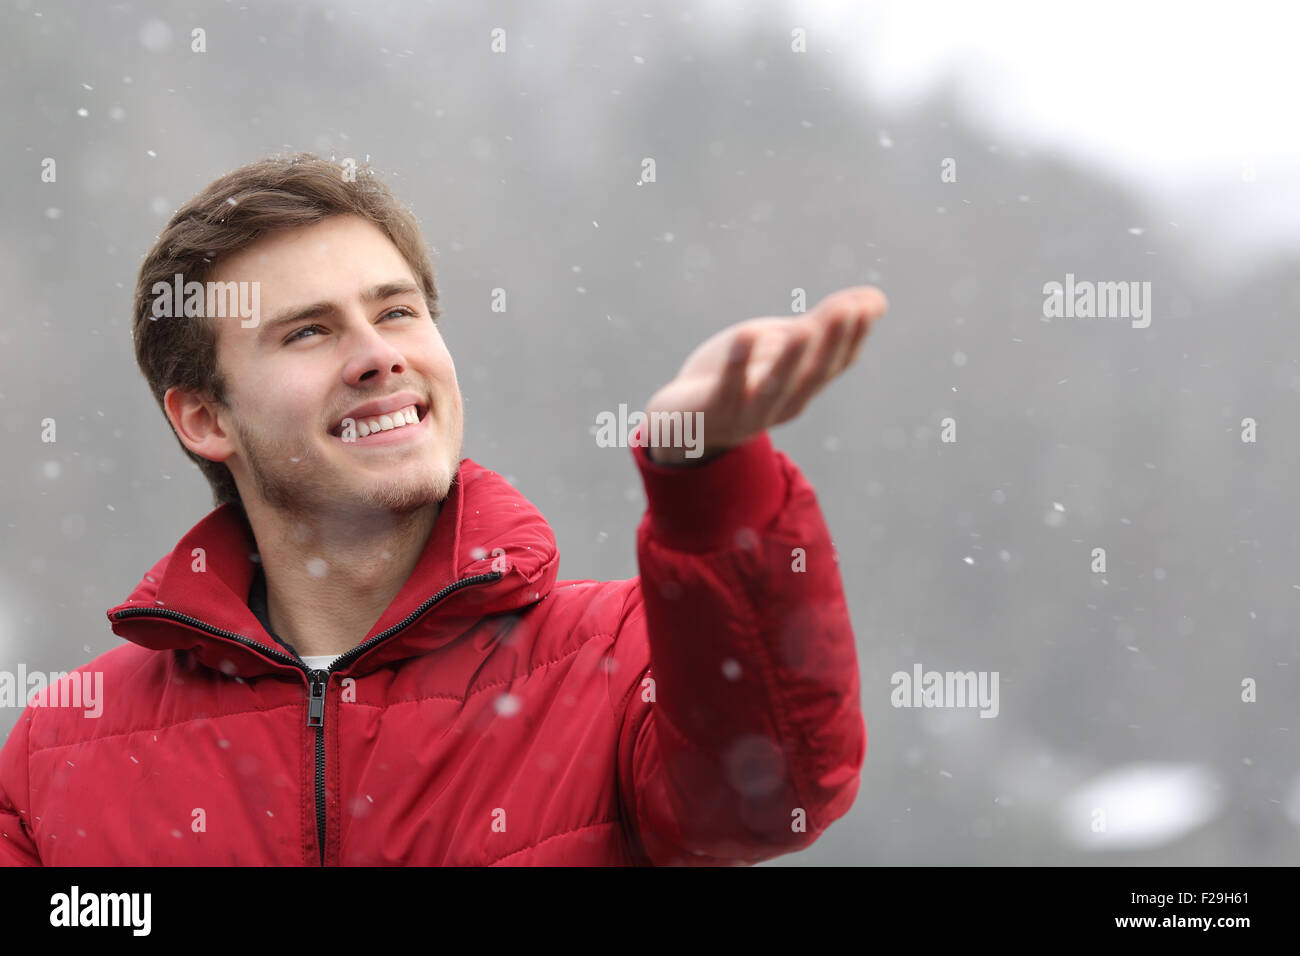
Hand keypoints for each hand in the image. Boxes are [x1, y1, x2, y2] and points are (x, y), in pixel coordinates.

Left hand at [642, 286, 888, 464]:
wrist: (682, 422)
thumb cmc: (738, 377)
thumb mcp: (781, 346)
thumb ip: (820, 325)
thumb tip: (877, 299)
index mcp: (803, 387)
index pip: (836, 363)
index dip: (854, 335)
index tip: (870, 303)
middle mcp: (784, 404)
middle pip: (813, 374)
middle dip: (832, 341)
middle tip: (848, 309)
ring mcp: (750, 412)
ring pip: (777, 386)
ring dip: (793, 357)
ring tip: (808, 327)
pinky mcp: (714, 410)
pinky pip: (729, 388)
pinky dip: (739, 364)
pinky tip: (748, 335)